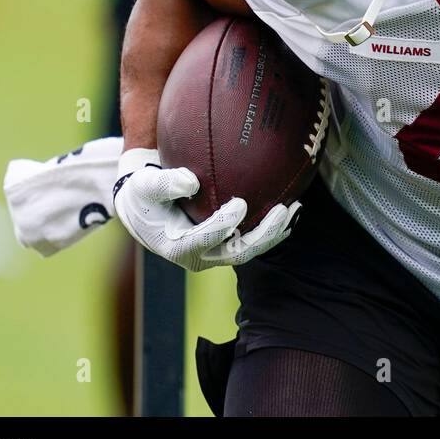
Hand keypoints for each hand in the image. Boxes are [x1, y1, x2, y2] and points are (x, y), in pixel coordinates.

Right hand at [112, 148, 298, 270]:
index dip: (224, 224)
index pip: (204, 239)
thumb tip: (192, 182)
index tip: (240, 202)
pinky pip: (253, 240)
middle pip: (238, 253)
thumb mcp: (144, 185)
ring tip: (295, 208)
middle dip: (263, 235)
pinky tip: (291, 208)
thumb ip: (165, 184)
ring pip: (250, 249)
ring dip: (274, 232)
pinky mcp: (226, 244)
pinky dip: (272, 228)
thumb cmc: (143, 193)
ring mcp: (215, 253)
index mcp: (176, 247)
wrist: (145, 205)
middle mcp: (199, 256)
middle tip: (281, 210)